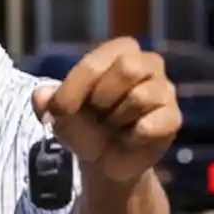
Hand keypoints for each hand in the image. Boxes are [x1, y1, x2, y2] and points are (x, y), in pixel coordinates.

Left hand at [32, 37, 181, 183]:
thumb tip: (41, 94)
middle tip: (96, 114)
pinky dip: (131, 136)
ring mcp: (165, 89)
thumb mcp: (60, 114)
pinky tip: (128, 138)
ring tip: (113, 125)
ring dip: (115, 119)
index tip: (57, 111)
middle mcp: (148, 63)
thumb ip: (48, 101)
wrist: (105, 162)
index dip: (74, 87)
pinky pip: (151, 124)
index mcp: (119, 51)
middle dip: (101, 97)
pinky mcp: (173, 118)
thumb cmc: (85, 127)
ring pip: (139, 97)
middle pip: (128, 68)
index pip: (96, 61)